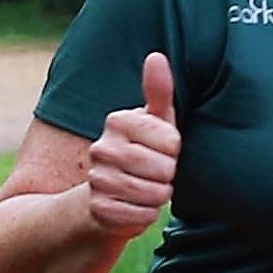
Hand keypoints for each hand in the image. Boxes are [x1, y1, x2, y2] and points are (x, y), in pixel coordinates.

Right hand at [87, 52, 178, 236]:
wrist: (107, 194)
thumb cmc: (142, 152)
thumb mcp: (155, 121)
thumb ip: (159, 92)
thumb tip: (156, 56)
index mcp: (117, 122)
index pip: (171, 140)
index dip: (174, 151)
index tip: (162, 150)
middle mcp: (102, 148)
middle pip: (164, 168)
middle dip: (168, 175)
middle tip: (155, 173)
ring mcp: (97, 179)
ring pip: (155, 193)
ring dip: (159, 195)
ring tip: (147, 188)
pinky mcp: (99, 209)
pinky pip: (143, 215)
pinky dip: (146, 215)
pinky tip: (136, 206)